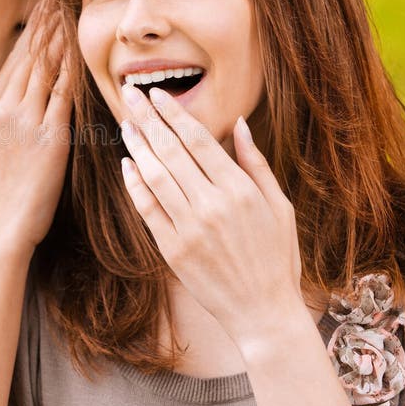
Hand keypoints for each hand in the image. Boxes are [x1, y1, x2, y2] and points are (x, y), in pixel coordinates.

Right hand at [0, 6, 71, 258]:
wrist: (4, 224)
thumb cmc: (4, 190)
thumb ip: (6, 116)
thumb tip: (19, 95)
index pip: (14, 59)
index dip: (31, 30)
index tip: (42, 6)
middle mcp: (4, 108)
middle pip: (28, 55)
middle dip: (43, 22)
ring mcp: (24, 121)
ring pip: (44, 67)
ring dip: (59, 35)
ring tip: (70, 7)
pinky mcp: (48, 137)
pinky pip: (63, 94)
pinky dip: (72, 68)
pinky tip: (81, 48)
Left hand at [119, 84, 302, 348]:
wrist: (263, 311)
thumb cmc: (277, 257)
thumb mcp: (279, 206)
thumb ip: (256, 163)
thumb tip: (239, 123)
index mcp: (239, 189)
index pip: (198, 140)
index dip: (173, 113)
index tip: (156, 94)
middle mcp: (211, 204)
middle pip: (171, 150)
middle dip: (147, 118)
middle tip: (129, 93)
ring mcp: (189, 228)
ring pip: (154, 176)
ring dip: (136, 146)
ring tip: (125, 123)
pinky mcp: (172, 250)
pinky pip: (147, 210)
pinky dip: (135, 185)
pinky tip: (126, 165)